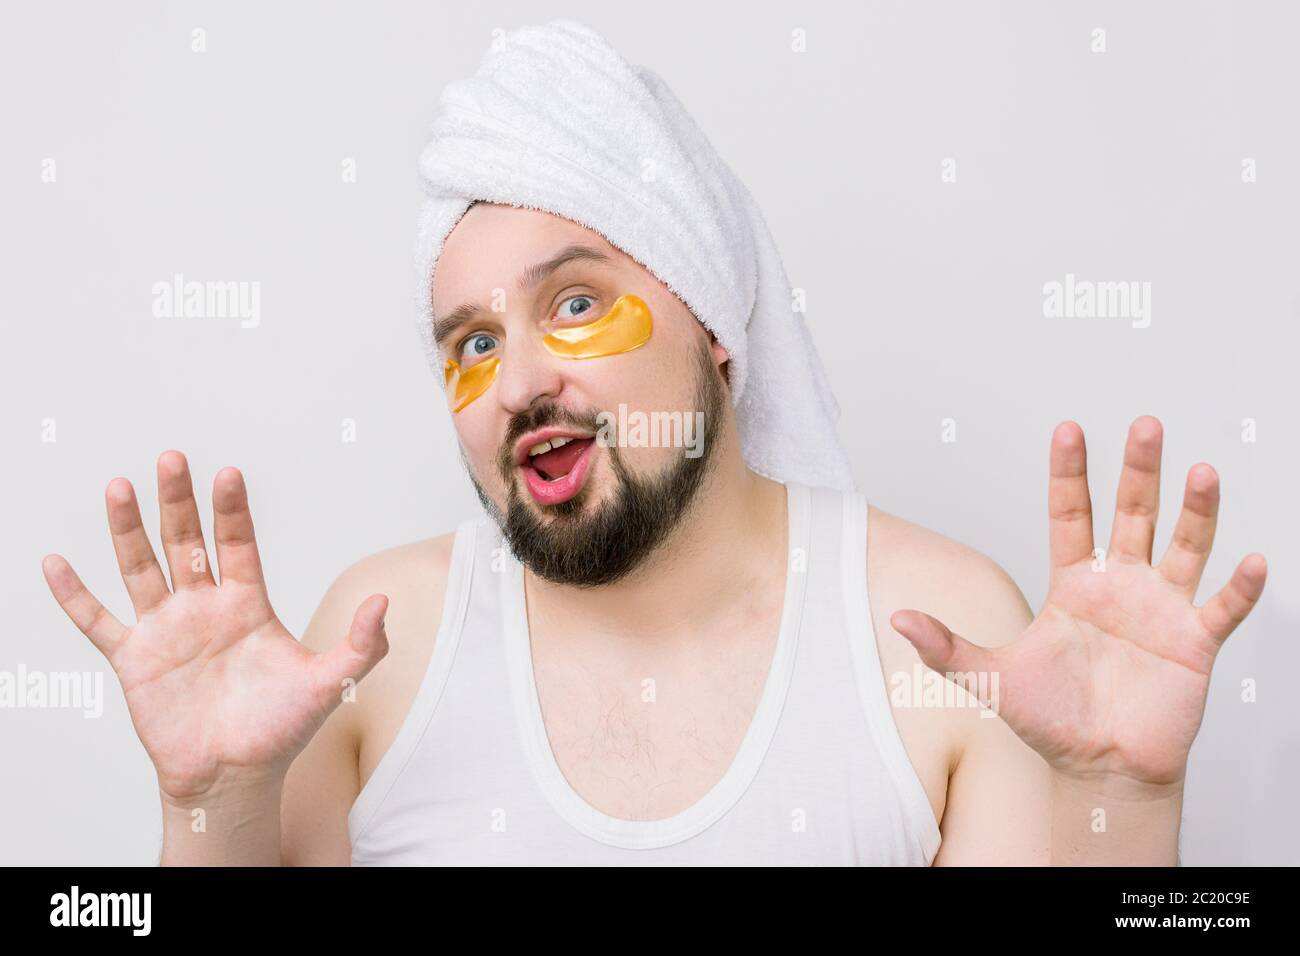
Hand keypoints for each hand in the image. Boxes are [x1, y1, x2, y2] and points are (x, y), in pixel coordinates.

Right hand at [42, 451, 388, 801]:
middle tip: (171, 459)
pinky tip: (56, 562)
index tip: (228, 474)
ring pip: (141, 567)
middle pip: (186, 542)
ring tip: (119, 487)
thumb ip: (363, 644)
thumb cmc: (283, 729)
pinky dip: (75, 595)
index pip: (238, 544)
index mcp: (248, 604)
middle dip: (178, 502)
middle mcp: (204, 607)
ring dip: (127, 529)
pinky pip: (98, 622)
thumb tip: (383, 601)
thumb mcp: (332, 683)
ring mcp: (166, 629)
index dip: (232, 511)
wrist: (236, 778)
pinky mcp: (135, 660)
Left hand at [891, 417, 1266, 790]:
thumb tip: (898, 618)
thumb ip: (947, 647)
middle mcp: (1121, 586)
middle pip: (1133, 514)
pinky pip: (1223, 610)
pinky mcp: (1194, 645)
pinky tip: (1251, 561)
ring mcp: (1161, 611)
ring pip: (1184, 548)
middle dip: (1139, 470)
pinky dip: (1240, 588)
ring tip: (1203, 473)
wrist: (1098, 769)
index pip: (1070, 513)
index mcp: (1073, 584)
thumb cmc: (1051, 721)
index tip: (1069, 429)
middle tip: (1145, 425)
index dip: (1070, 473)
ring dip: (1196, 512)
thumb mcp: (991, 678)